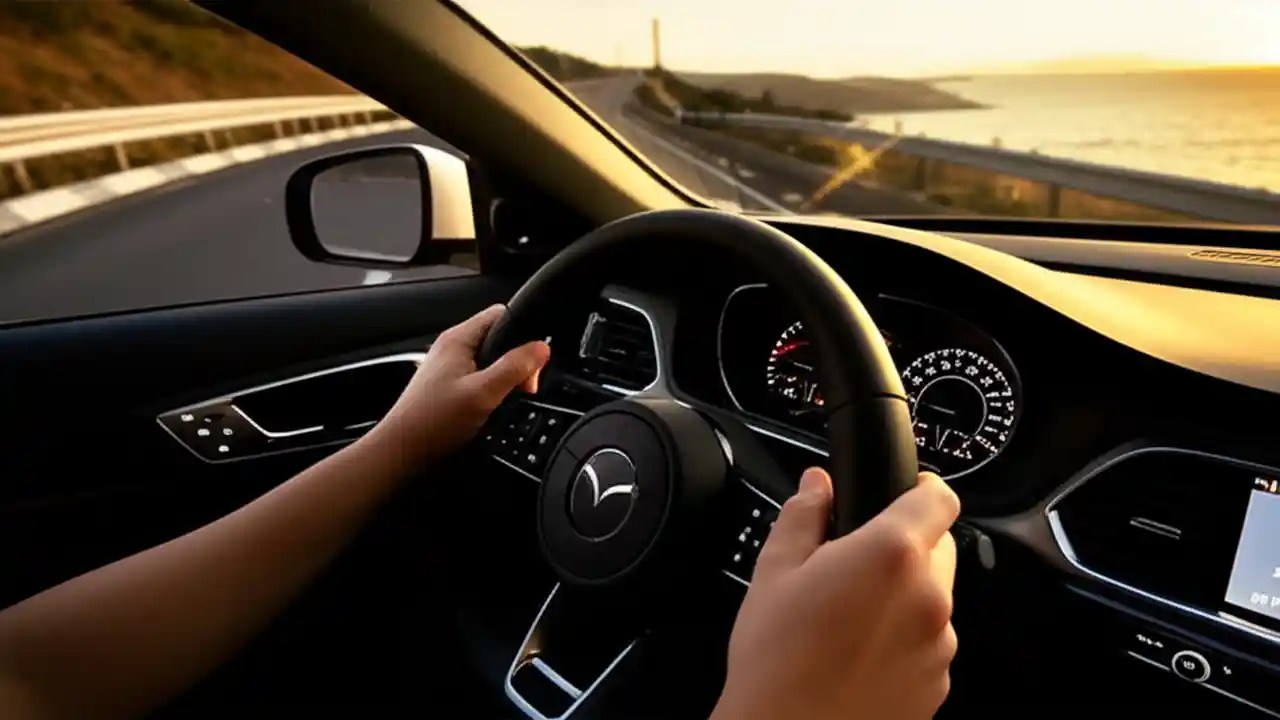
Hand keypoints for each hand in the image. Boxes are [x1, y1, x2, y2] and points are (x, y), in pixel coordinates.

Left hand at [373, 305, 549, 465]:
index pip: (501, 314)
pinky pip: (479, 377)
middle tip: (519, 388)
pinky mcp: (448, 386)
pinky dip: (491, 390)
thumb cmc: (433, 422)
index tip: (530, 364)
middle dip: (516, 362)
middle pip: (499, 339)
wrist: (403, 451)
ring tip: (502, 400)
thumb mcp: (483, 393)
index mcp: (459, 339)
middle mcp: (452, 348)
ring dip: (504, 379)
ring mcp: (448, 367)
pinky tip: (489, 408)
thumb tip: (542, 348)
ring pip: (490, 361)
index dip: (523, 334)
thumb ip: (515, 368)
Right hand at [712, 468, 959, 719]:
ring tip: (849, 618)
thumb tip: (817, 485)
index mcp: (891, 555)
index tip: (904, 491)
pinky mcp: (937, 684)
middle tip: (855, 562)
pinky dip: (904, 640)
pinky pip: (929, 643)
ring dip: (904, 596)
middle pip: (939, 549)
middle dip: (905, 546)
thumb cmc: (776, 662)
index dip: (922, 488)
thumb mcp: (774, 572)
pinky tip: (859, 653)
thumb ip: (804, 516)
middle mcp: (928, 598)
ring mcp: (938, 646)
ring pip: (933, 599)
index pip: (939, 498)